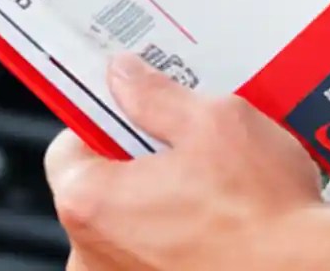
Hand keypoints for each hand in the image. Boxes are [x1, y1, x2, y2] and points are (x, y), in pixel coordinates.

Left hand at [44, 54, 324, 269]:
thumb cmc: (263, 211)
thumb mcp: (213, 122)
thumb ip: (155, 96)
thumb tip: (124, 77)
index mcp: (91, 202)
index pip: (66, 148)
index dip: (103, 124)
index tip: (135, 115)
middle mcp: (93, 256)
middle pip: (99, 191)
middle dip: (138, 167)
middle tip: (188, 148)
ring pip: (131, 228)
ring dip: (162, 207)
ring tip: (215, 189)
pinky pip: (157, 256)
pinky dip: (182, 242)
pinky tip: (222, 225)